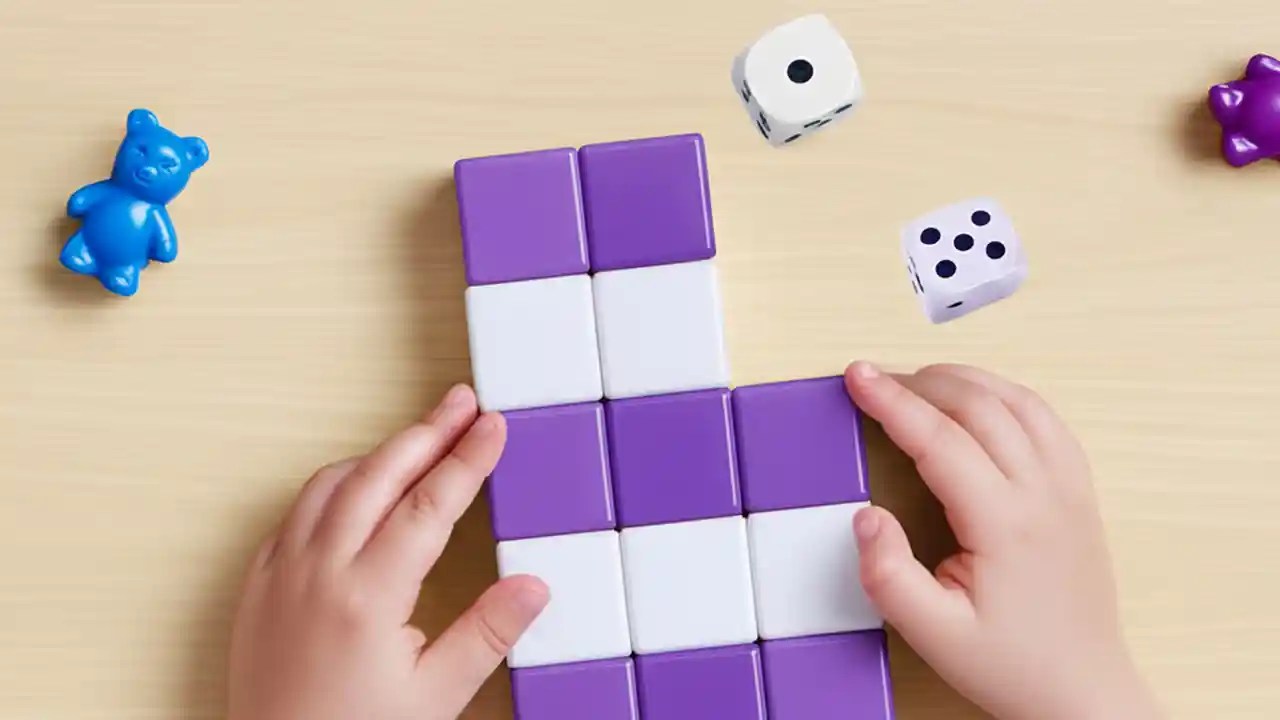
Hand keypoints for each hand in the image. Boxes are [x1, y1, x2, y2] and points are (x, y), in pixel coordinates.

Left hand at [228, 385, 548, 719]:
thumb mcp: (435, 698)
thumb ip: (485, 634)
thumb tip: (533, 586)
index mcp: (367, 596)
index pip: (429, 505)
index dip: (467, 459)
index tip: (492, 426)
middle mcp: (318, 572)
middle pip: (379, 475)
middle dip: (426, 431)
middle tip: (461, 401)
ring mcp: (281, 574)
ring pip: (331, 485)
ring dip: (379, 453)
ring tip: (419, 438)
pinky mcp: (258, 587)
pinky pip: (295, 512)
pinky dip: (333, 485)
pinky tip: (355, 488)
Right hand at [845, 362, 1160, 719]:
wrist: (1081, 691)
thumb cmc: (1011, 665)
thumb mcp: (932, 634)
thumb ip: (889, 575)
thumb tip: (866, 516)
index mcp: (1006, 524)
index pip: (940, 438)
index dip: (891, 402)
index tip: (857, 376)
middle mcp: (1045, 493)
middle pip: (979, 405)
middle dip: (920, 381)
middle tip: (876, 380)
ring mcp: (1070, 487)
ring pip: (1018, 400)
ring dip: (964, 380)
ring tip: (918, 382)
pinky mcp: (1079, 491)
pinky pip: (1045, 418)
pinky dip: (1004, 394)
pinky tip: (976, 402)